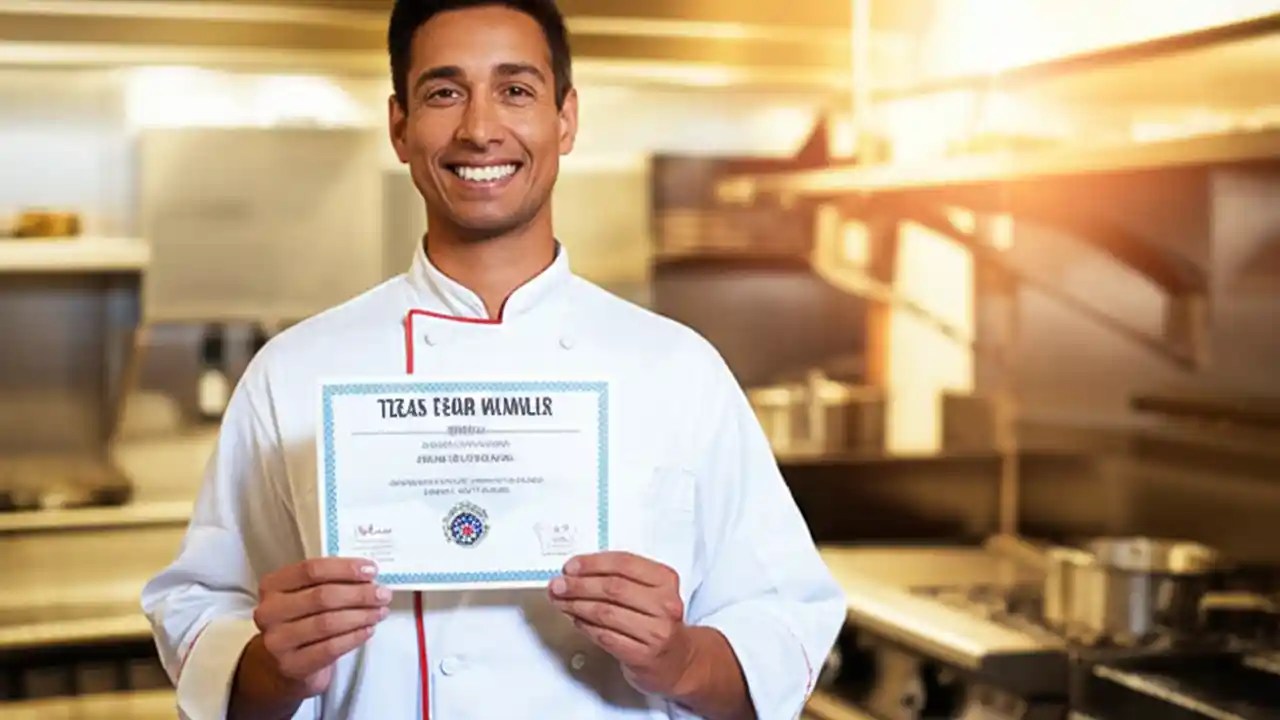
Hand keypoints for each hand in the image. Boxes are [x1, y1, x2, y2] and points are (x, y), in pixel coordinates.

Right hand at [250, 558, 391, 700]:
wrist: (284, 663)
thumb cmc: (301, 620)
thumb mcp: (305, 595)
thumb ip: (330, 581)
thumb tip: (369, 575)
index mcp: (273, 585)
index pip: (311, 570)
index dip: (345, 568)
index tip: (371, 570)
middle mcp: (269, 611)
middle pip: (322, 596)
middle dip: (359, 594)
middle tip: (383, 594)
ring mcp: (277, 641)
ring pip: (327, 623)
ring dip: (360, 616)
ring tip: (380, 612)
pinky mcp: (291, 665)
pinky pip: (330, 648)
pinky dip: (354, 637)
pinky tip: (368, 630)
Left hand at [547, 551, 693, 696]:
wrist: (678, 660)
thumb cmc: (657, 621)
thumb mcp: (649, 591)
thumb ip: (619, 578)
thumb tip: (575, 573)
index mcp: (666, 579)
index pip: (624, 563)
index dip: (592, 563)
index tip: (570, 566)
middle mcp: (665, 604)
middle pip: (613, 588)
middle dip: (579, 585)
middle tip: (557, 585)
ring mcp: (656, 631)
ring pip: (605, 612)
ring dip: (576, 605)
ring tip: (560, 602)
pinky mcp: (643, 655)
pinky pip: (605, 636)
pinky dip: (585, 626)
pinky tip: (575, 619)